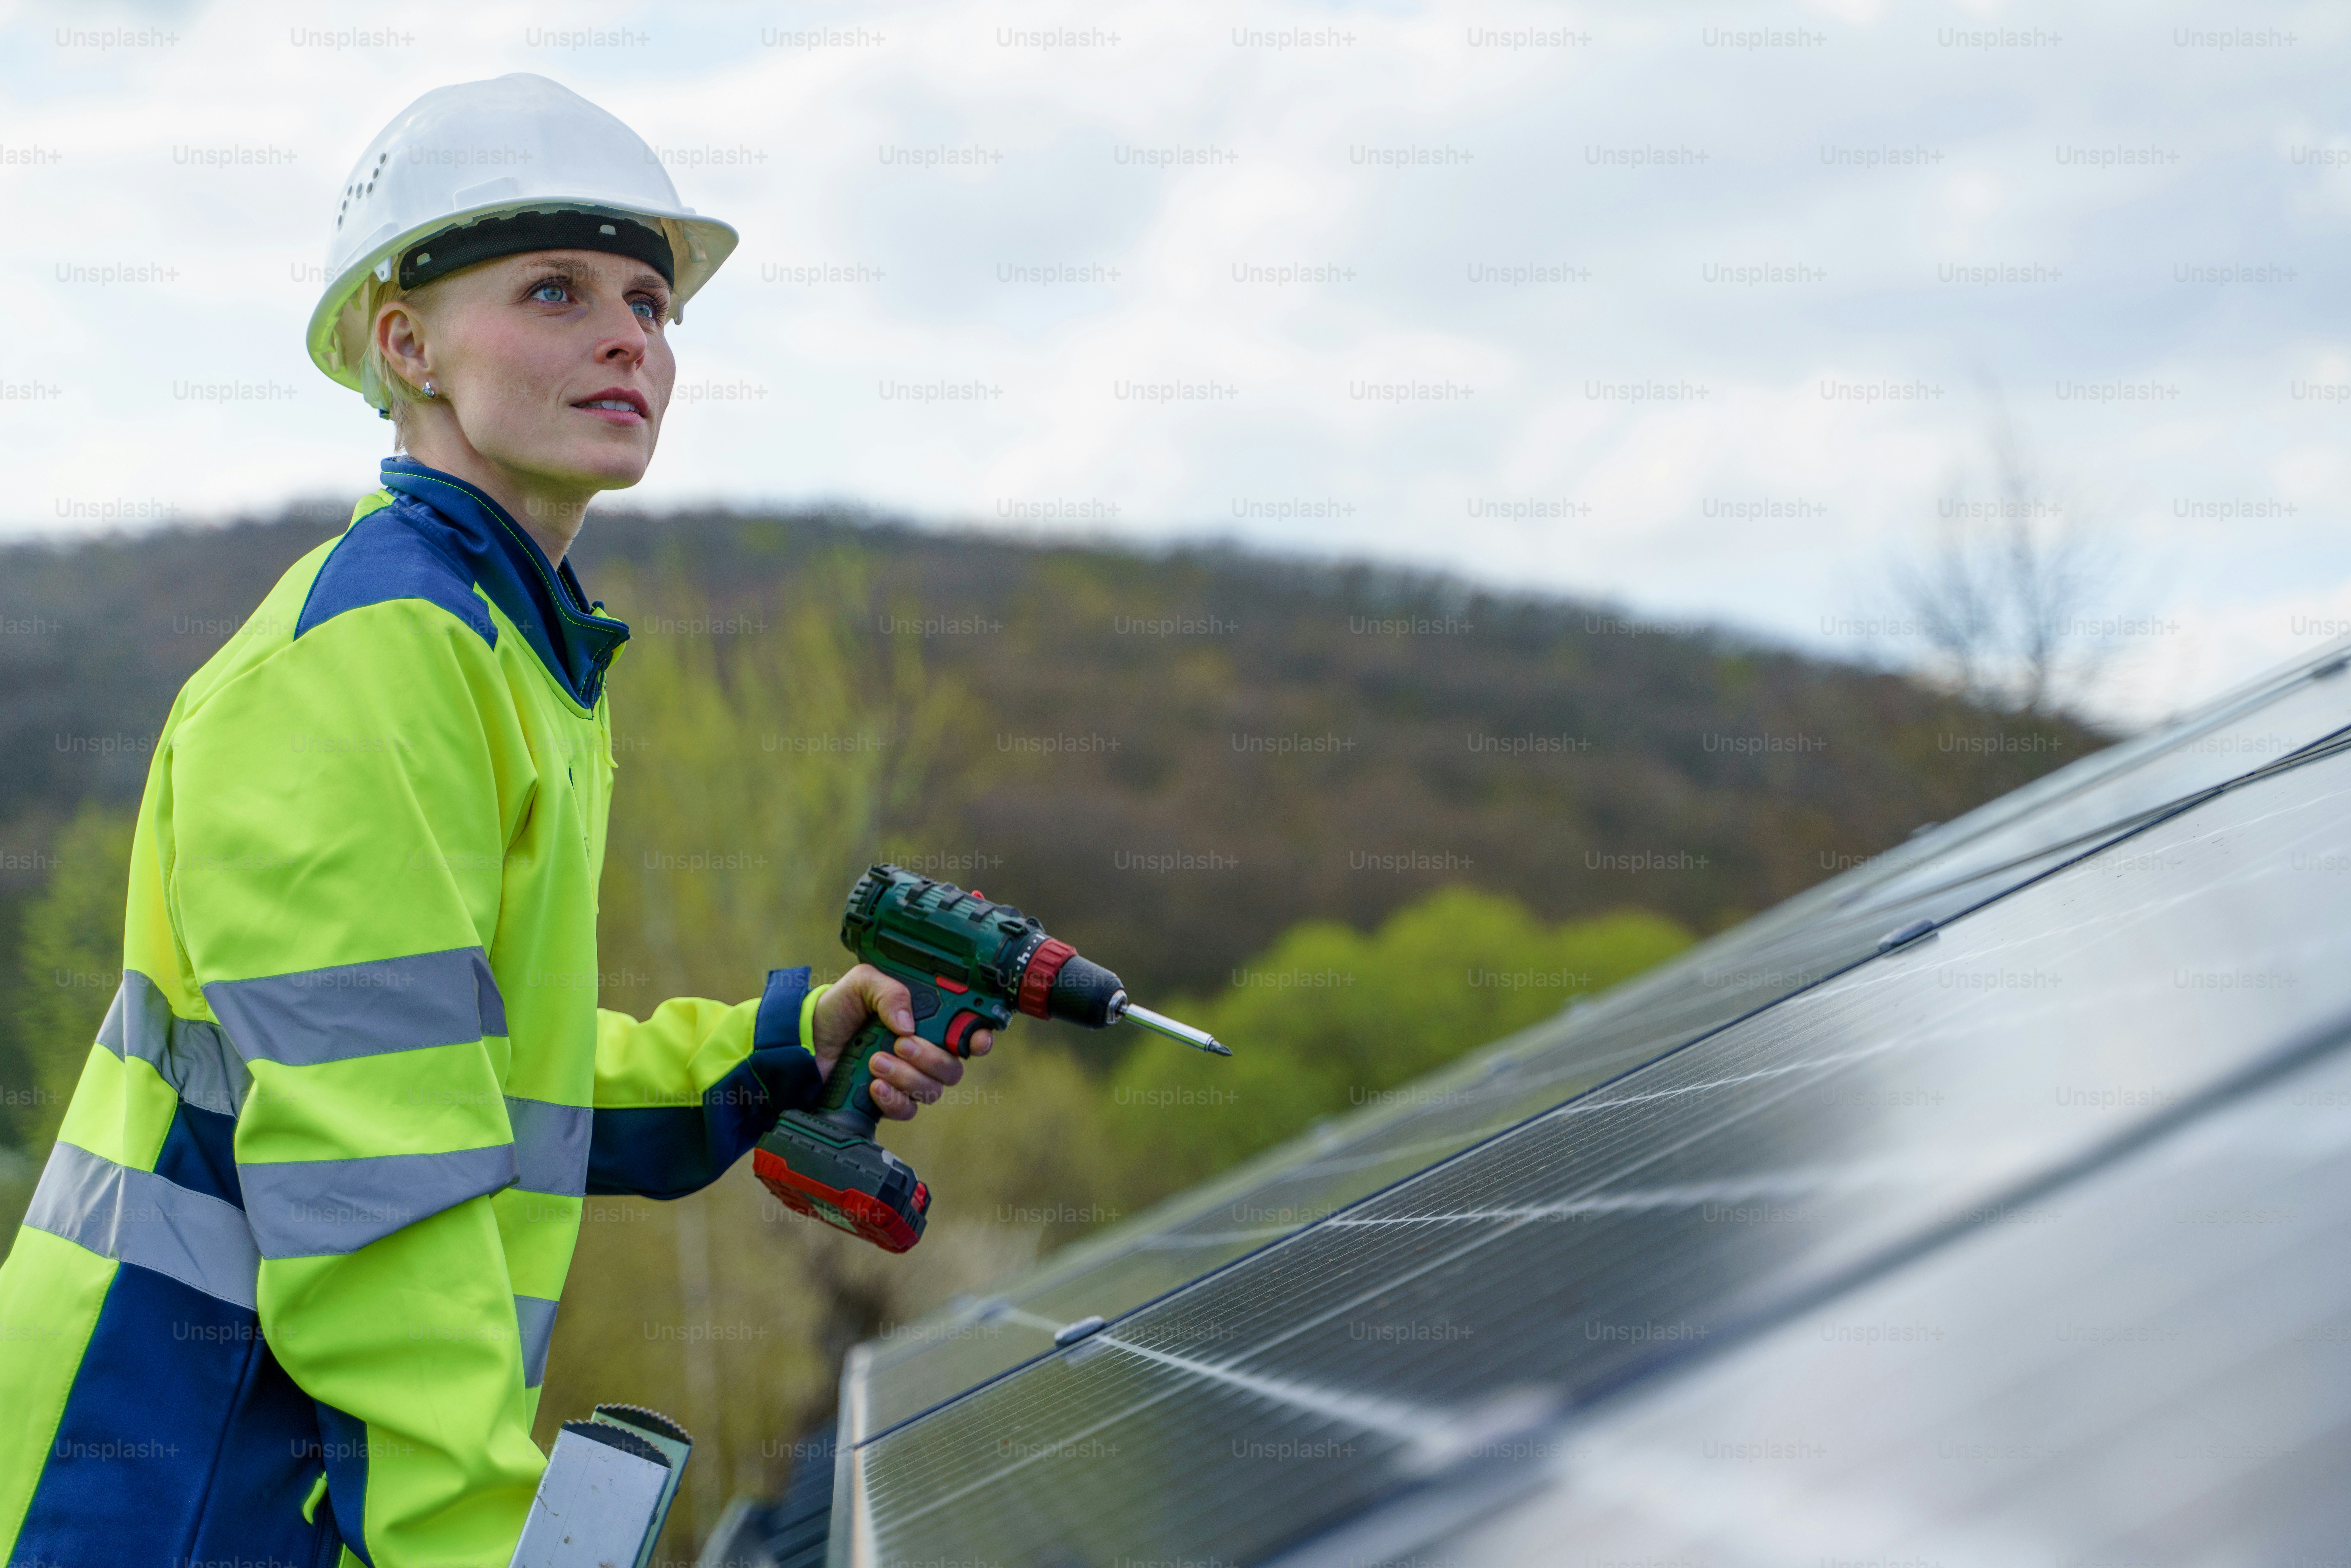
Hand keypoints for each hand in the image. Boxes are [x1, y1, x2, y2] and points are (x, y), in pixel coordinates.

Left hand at [808, 964, 996, 1119]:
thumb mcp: (862, 983)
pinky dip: (893, 1100)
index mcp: (924, 1020)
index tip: (976, 1043)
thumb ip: (889, 992)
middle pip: (953, 1067)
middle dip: (930, 1059)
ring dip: (906, 1078)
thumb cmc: (837, 1009)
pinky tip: (874, 1087)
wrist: (805, 1041)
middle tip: (900, 1045)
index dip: (979, 1039)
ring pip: (932, 1090)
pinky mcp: (889, 1100)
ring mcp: (907, 1078)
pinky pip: (908, 1110)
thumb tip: (907, 1024)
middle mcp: (922, 1051)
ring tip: (876, 1062)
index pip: (965, 1032)